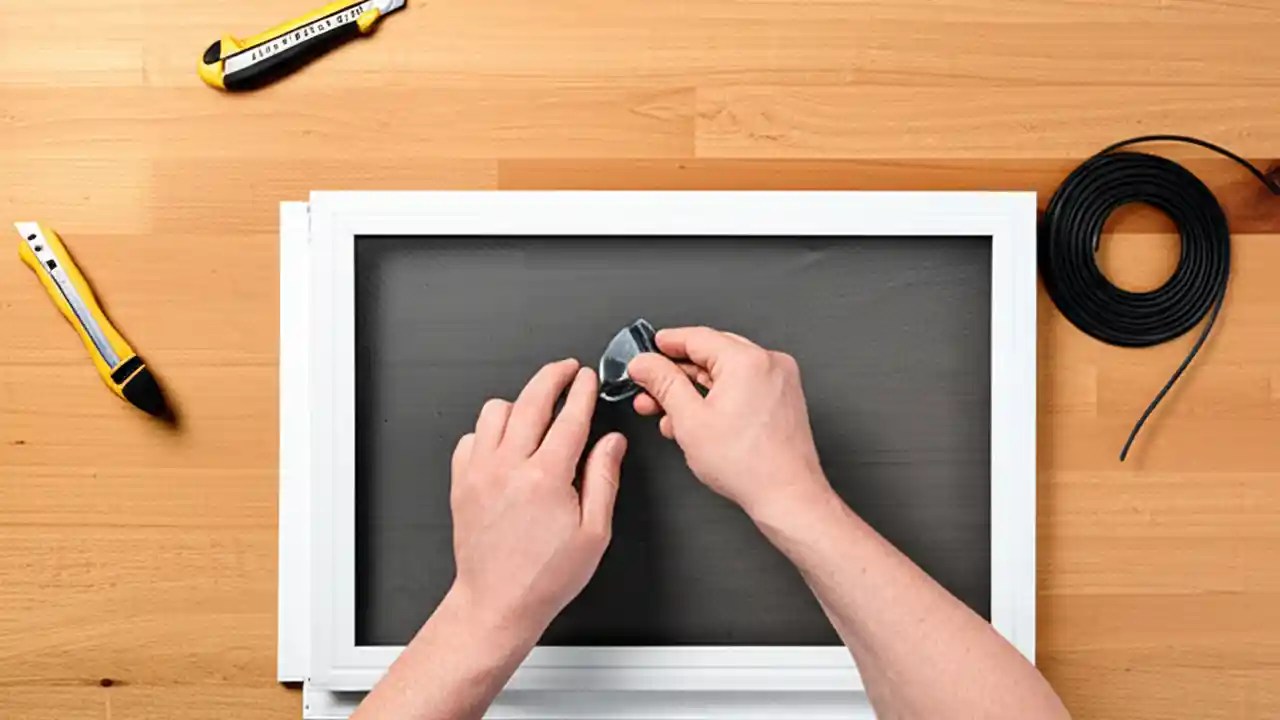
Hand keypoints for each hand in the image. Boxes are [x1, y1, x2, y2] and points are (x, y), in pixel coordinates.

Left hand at [448, 359, 626, 642]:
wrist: (497, 602)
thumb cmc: (545, 577)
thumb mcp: (594, 533)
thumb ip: (603, 479)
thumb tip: (612, 444)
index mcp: (547, 477)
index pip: (570, 417)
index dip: (582, 391)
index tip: (588, 378)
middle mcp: (509, 467)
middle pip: (532, 400)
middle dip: (552, 376)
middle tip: (566, 370)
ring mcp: (480, 471)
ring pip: (495, 411)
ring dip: (519, 403)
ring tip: (536, 409)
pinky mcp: (461, 482)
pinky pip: (471, 437)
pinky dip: (489, 431)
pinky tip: (505, 442)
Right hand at [628, 327, 830, 518]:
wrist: (786, 495)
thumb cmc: (749, 465)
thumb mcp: (689, 420)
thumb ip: (663, 384)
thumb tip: (645, 364)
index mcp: (747, 361)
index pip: (696, 336)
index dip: (665, 344)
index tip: (647, 352)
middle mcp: (769, 363)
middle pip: (711, 353)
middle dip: (676, 373)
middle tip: (650, 386)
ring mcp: (779, 380)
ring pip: (726, 372)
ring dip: (694, 389)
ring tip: (669, 411)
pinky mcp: (782, 398)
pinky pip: (743, 386)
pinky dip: (718, 397)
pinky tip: (696, 419)